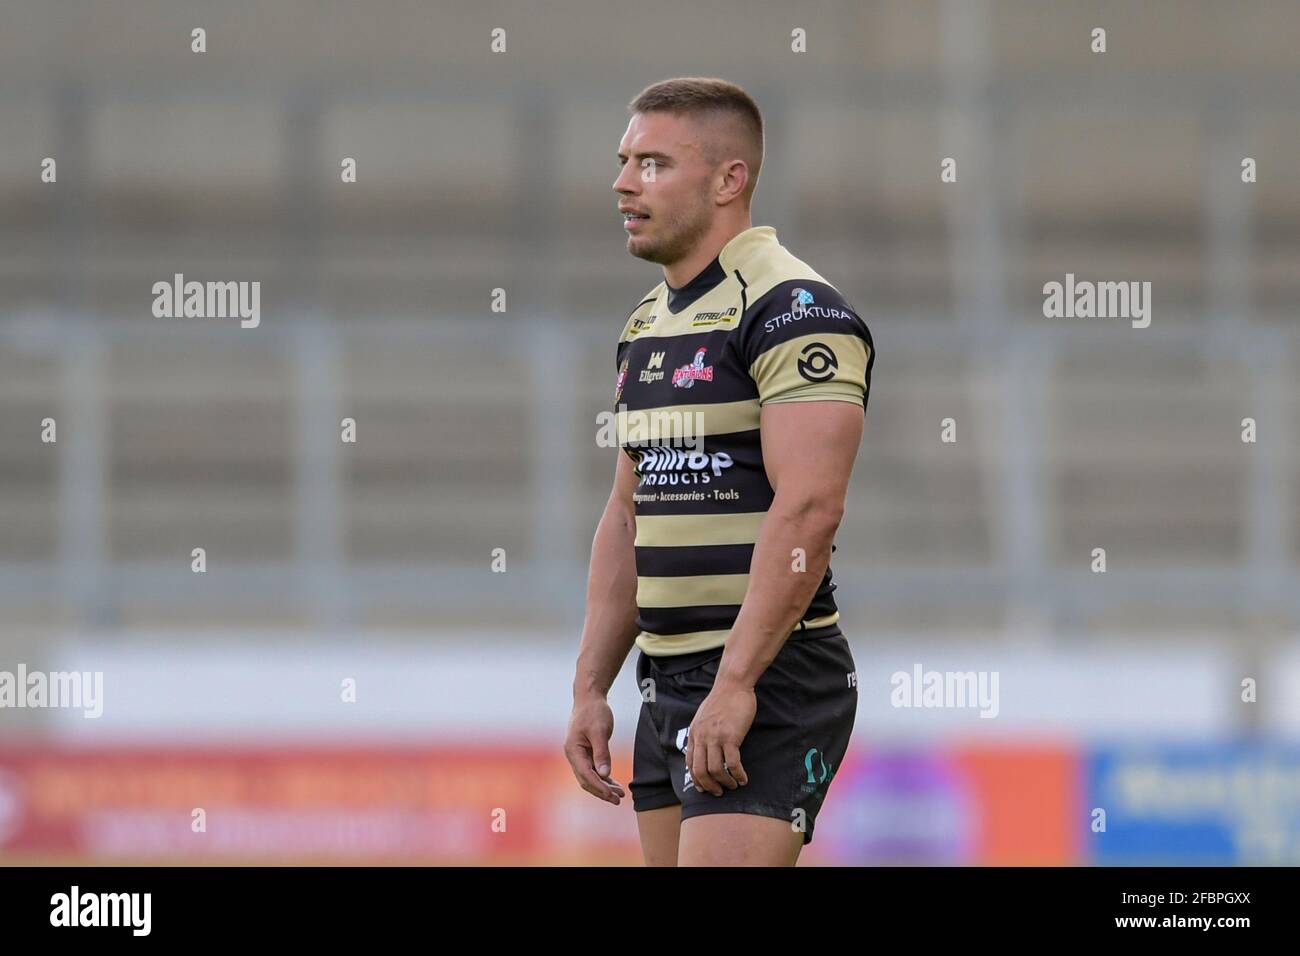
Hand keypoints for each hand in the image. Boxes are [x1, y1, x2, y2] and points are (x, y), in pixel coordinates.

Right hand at [564, 694, 625, 804]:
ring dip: (604, 787)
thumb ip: (601, 753)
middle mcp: (573, 755)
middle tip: (619, 800)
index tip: (613, 796)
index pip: (586, 775)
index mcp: (573, 750)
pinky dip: (603, 778)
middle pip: (586, 780)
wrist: (589, 698)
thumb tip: (604, 774)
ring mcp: (578, 754)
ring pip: (590, 777)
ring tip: (620, 794)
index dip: (600, 787)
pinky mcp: (585, 753)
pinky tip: (615, 784)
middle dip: (602, 791)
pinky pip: (593, 770)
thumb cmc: (594, 711)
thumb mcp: (600, 731)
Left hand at [686, 678, 754, 795]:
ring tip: (734, 785)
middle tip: (719, 793)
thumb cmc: (721, 700)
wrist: (732, 685)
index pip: (690, 764)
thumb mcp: (702, 716)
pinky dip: (738, 775)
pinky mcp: (731, 736)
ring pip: (716, 770)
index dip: (697, 780)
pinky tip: (743, 779)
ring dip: (725, 782)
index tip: (705, 788)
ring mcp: (715, 737)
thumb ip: (701, 732)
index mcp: (694, 734)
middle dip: (709, 787)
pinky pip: (733, 763)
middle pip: (700, 771)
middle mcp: (702, 737)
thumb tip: (702, 748)